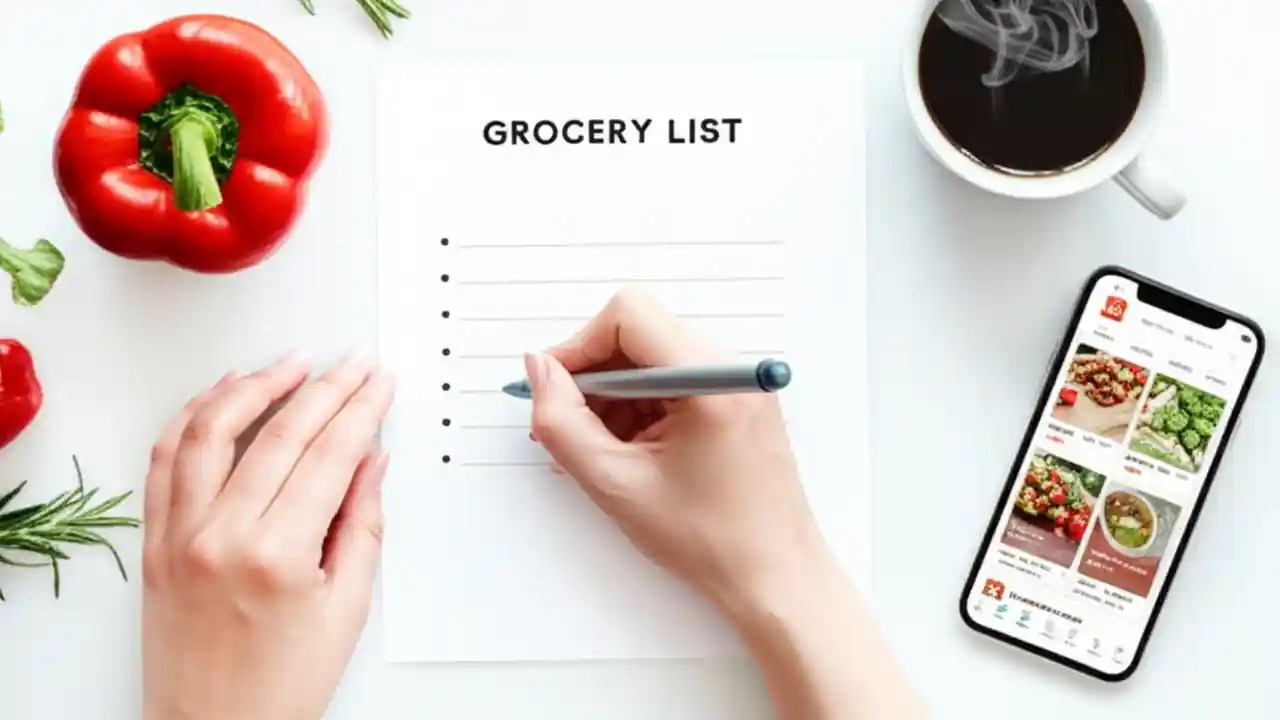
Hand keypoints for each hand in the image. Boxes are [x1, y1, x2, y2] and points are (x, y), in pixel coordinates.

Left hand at [142, 351, 394, 719]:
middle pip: (281, 432)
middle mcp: (221, 535)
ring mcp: (179, 534)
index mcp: (276, 556)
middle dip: (326, 386)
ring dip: (254, 385)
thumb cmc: (278, 688)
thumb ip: (361, 525)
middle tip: (354, 361)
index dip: (362, 408)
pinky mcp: (154, 541)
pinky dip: (192, 417)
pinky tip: (221, 395)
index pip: (330, 454)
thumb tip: (372, 461)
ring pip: (212, 429)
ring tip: (290, 363)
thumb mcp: (345, 610)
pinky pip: (165, 459)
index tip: (379, 382)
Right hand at [529, 292, 926, 718]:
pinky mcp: (737, 401)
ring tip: (600, 451)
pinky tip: (629, 452)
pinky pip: (674, 382)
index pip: (629, 315)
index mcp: (711, 379)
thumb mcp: (615, 483)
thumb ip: (563, 423)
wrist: (774, 577)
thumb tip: (539, 371)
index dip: (579, 346)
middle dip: (593, 376)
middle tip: (566, 426)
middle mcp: (731, 369)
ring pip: (652, 359)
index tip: (553, 384)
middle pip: (639, 334)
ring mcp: (738, 384)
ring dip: (614, 397)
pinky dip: (641, 408)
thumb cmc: (712, 541)